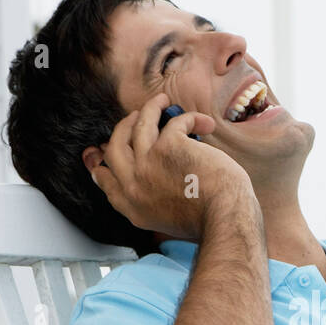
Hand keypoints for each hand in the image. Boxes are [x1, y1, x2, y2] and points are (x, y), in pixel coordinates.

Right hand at [90, 92, 254, 239]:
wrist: (224, 220)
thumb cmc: (208, 222)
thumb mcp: (167, 223)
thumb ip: (153, 205)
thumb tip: (155, 185)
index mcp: (132, 207)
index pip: (106, 180)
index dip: (102, 163)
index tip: (102, 152)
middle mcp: (133, 185)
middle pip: (114, 147)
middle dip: (123, 127)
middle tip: (134, 117)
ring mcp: (147, 164)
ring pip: (139, 125)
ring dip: (150, 108)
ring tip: (162, 101)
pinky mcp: (169, 146)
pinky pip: (176, 121)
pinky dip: (191, 118)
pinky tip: (204, 122)